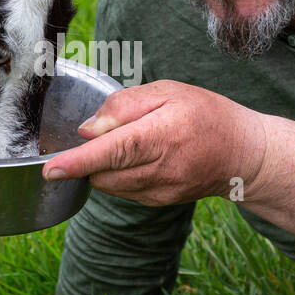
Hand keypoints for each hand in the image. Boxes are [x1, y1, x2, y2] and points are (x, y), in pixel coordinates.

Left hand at [41, 80, 269, 206]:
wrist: (243, 154)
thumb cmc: (205, 114)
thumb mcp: (169, 91)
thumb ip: (125, 106)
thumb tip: (88, 129)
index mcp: (163, 135)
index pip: (115, 150)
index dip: (80, 161)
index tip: (51, 169)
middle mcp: (161, 169)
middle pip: (104, 171)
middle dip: (88, 157)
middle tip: (104, 134)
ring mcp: (160, 191)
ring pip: (108, 184)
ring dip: (101, 166)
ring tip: (128, 142)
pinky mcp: (158, 202)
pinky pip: (121, 190)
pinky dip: (116, 175)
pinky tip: (136, 158)